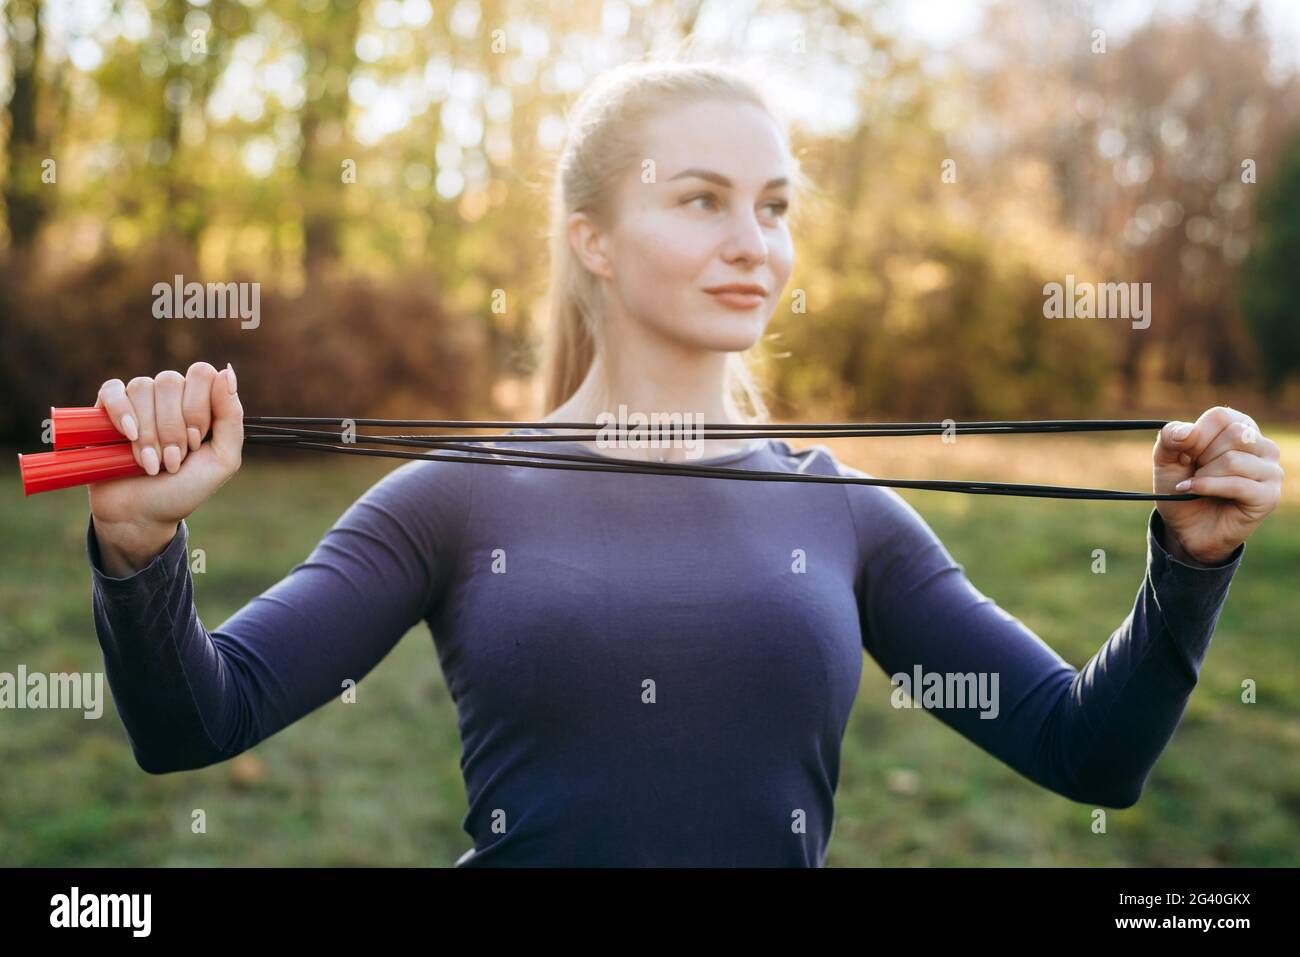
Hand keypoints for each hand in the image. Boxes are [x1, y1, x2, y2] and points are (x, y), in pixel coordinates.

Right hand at [87, 362, 243, 550]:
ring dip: (148, 432)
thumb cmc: (184, 488)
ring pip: (142, 388)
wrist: (143, 515)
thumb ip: (232, 417)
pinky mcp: (106, 410)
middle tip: (173, 460)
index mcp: (200, 402)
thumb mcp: (222, 459)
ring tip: (151, 463)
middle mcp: (170, 396)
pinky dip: (121, 412)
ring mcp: (138, 401)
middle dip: (172, 427)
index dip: (197, 408)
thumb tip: (226, 372)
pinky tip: (128, 436)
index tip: (194, 442)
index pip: (201, 374)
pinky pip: (112, 390)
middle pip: (171, 381)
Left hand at [1154, 406, 1282, 564]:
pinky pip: (1238, 485)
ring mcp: (1270, 472)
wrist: (1185, 527)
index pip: (1221, 417)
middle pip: (1234, 434)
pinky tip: (1193, 492)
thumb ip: (1170, 437)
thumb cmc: (1182, 486)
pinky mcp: (1269, 497)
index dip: (1195, 436)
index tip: (1185, 453)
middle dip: (1202, 456)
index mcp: (1242, 428)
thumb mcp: (1166, 458)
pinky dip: (1207, 488)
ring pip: (1234, 460)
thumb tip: (1188, 432)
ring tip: (1197, 485)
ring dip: (1204, 474)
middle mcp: (1263, 447)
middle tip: (1195, 471)